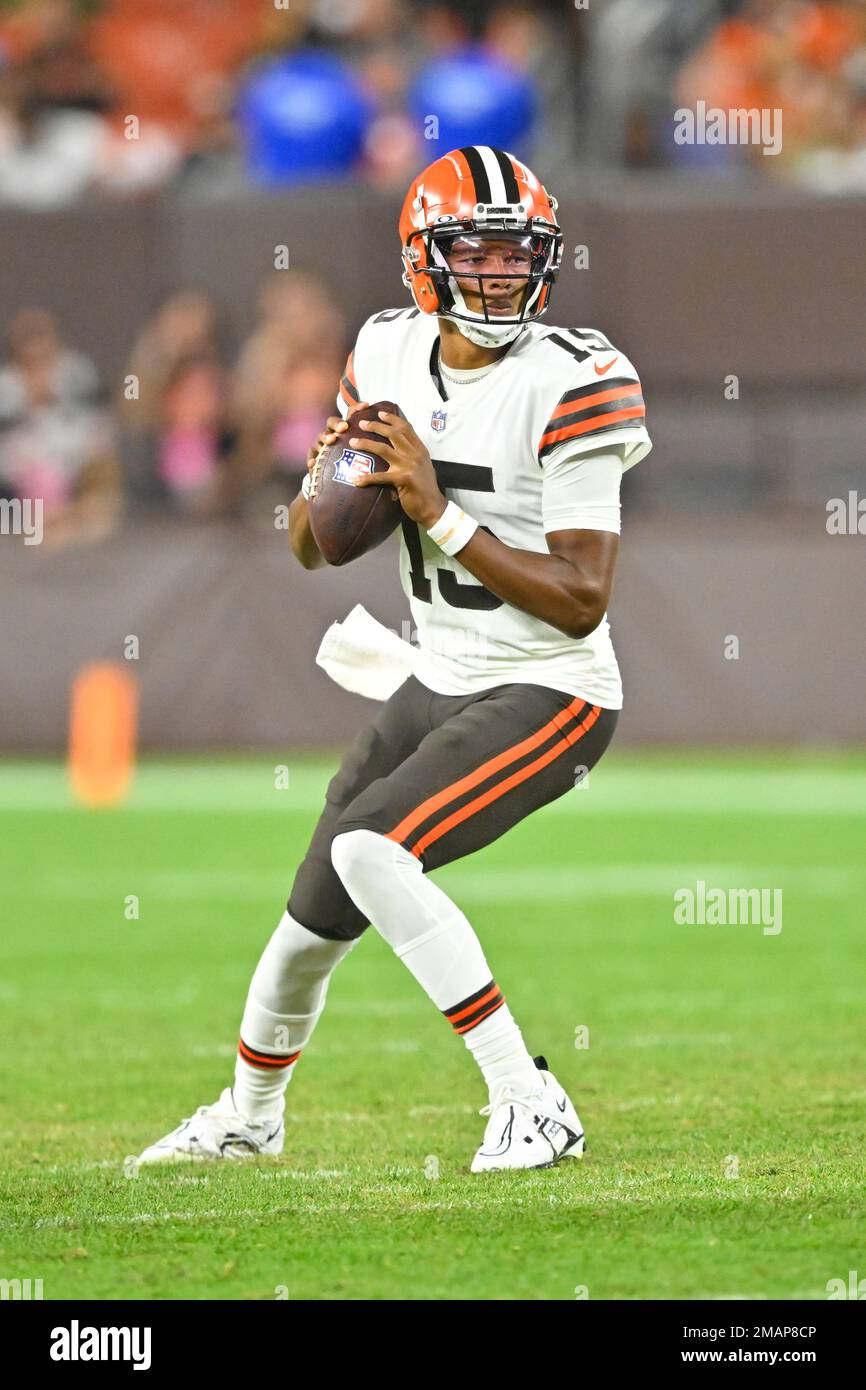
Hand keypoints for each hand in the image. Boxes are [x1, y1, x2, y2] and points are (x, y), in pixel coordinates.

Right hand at [305, 404, 371, 474]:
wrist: (334, 478)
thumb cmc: (353, 461)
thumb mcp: (366, 452)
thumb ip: (373, 443)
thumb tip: (395, 435)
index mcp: (344, 429)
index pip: (349, 415)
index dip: (356, 409)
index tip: (366, 405)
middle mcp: (332, 433)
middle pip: (332, 422)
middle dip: (338, 423)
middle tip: (345, 427)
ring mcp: (321, 445)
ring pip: (320, 437)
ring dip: (325, 437)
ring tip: (331, 441)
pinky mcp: (315, 458)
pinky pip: (311, 457)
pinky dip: (311, 459)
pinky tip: (312, 463)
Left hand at [350, 410, 445, 528]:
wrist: (434, 508)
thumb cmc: (426, 490)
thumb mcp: (423, 467)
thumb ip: (413, 457)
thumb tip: (399, 450)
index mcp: (420, 450)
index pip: (406, 428)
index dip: (393, 419)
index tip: (381, 413)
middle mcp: (415, 454)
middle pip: (393, 433)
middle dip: (376, 426)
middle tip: (362, 423)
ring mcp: (409, 466)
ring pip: (383, 449)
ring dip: (366, 444)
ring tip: (353, 443)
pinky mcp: (403, 479)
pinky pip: (380, 476)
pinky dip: (366, 478)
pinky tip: (356, 480)